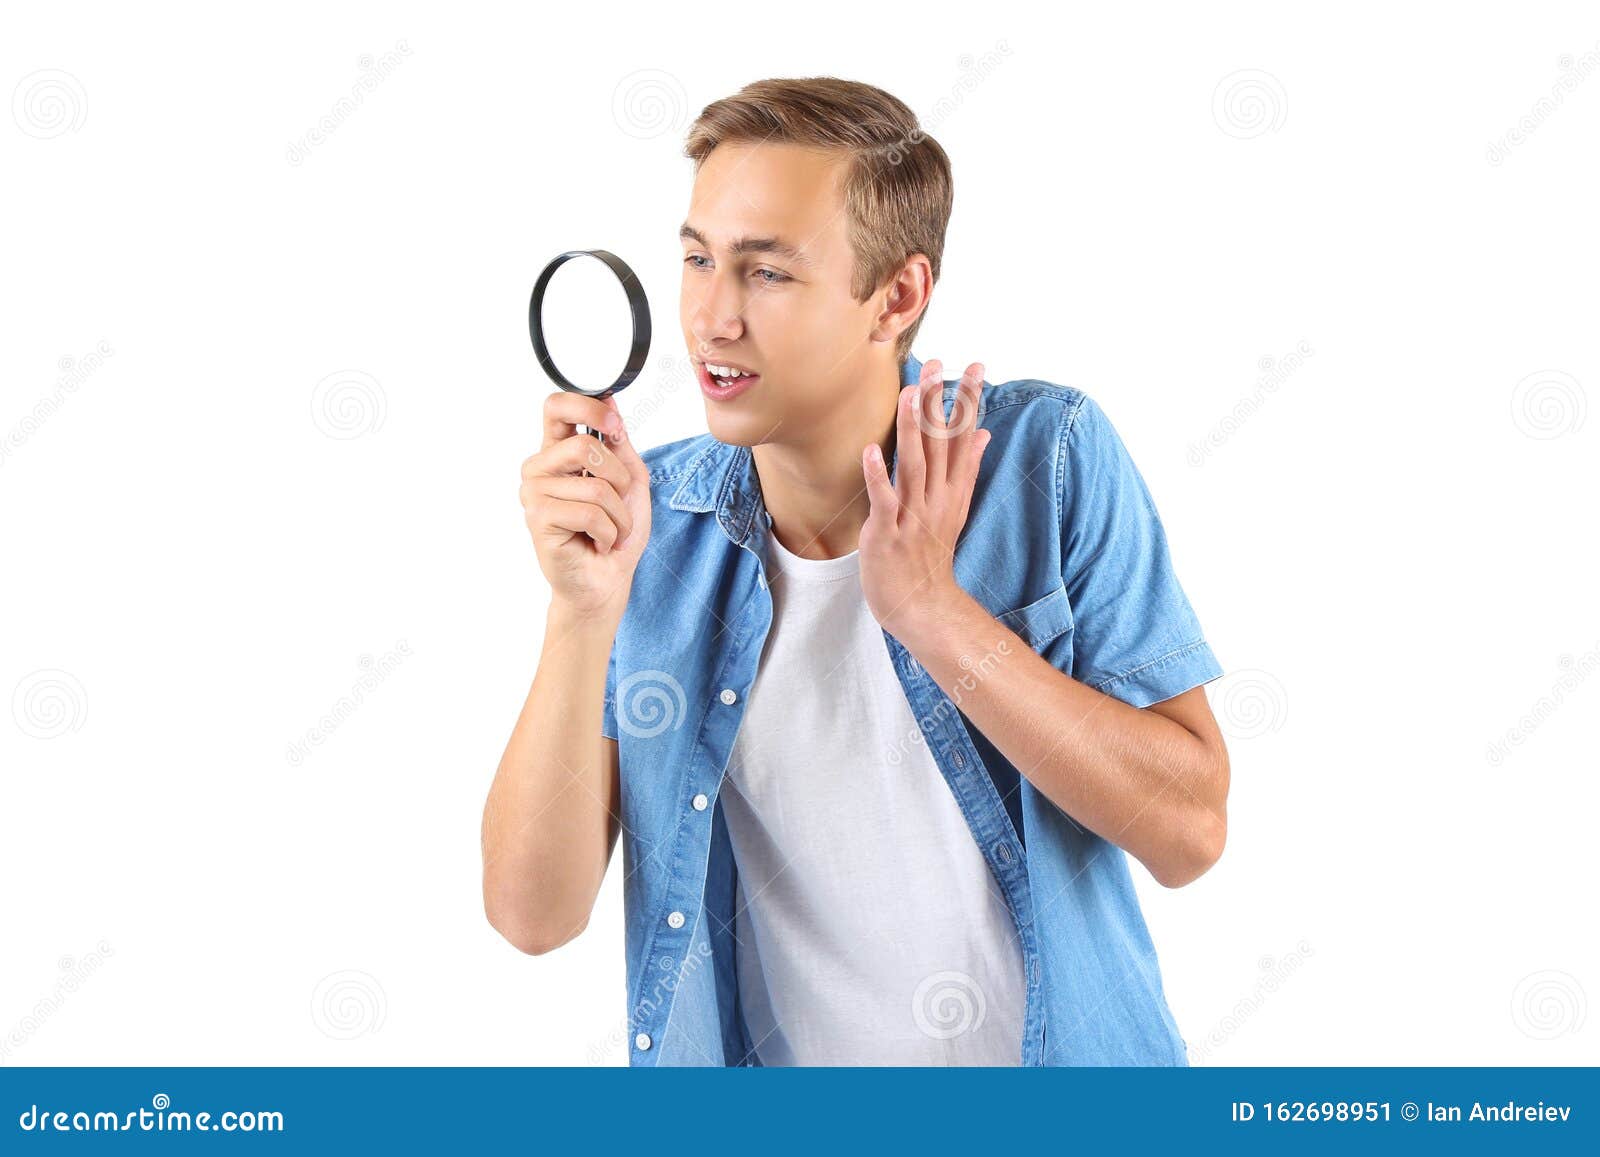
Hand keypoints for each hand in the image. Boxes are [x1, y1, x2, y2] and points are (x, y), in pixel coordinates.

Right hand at [521, 392, 651, 619]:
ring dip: (618, 515)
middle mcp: (540, 468)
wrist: (607, 580)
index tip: (614, 426)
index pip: (556, 407)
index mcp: (558, 451)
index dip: (588, 408)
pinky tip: (599, 543)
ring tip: (610, 530)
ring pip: (593, 486)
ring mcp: (534, 493)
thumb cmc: (616, 532)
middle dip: (618, 479)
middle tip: (619, 503)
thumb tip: (610, 402)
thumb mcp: (630, 480)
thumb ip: (619, 444)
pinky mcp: (537, 519)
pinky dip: (608, 532)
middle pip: (583, 446)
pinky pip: (589, 513)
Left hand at [859, 359, 990, 636]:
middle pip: (941, 445)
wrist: (921, 605)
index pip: (965, 438)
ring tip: (909, 393)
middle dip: (940, 404)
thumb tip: (983, 433)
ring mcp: (913, 515)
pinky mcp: (887, 532)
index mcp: (953, 491)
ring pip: (914, 464)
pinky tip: (871, 449)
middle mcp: (937, 498)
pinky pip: (883, 499)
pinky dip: (877, 475)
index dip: (970, 402)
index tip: (976, 367)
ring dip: (912, 429)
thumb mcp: (956, 509)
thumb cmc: (930, 555)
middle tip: (938, 365)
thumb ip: (968, 469)